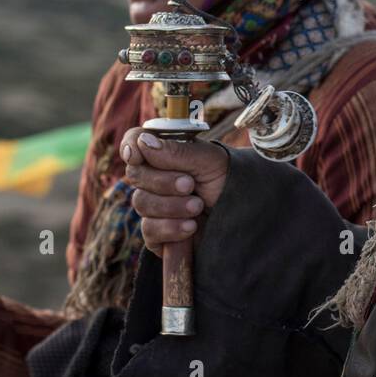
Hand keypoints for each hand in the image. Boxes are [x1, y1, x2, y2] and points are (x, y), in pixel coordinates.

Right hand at [121, 127, 229, 256]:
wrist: (244, 216)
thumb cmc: (228, 181)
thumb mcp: (209, 161)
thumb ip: (177, 152)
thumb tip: (143, 143)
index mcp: (165, 154)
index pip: (135, 142)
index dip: (130, 146)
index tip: (137, 155)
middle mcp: (155, 178)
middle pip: (136, 175)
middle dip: (163, 181)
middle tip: (190, 185)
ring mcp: (154, 206)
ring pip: (142, 203)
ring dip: (171, 206)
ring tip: (198, 206)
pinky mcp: (158, 234)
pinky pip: (149, 230)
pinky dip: (171, 228)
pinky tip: (191, 226)